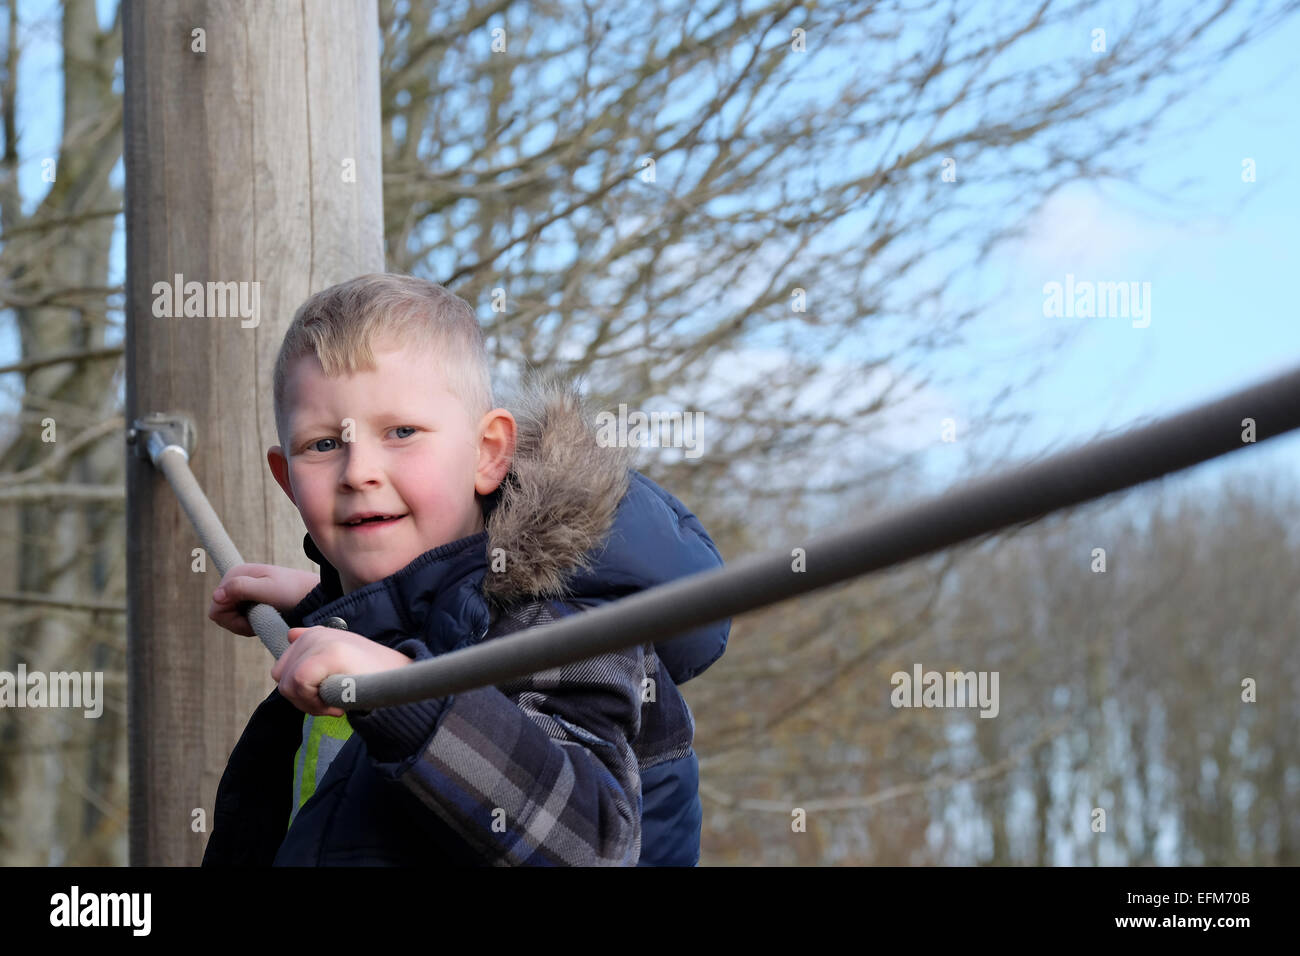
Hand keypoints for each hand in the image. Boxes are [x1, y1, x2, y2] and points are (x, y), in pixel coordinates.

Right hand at [209, 563, 319, 635]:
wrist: (312, 596)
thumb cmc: (292, 591)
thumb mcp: (268, 589)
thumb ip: (241, 589)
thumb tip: (216, 596)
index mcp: (235, 575)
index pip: (216, 607)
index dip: (232, 620)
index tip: (253, 619)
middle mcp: (235, 583)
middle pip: (221, 615)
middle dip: (239, 624)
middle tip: (262, 620)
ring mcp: (242, 593)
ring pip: (229, 620)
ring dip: (245, 625)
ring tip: (266, 618)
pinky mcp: (249, 603)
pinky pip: (239, 621)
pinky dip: (250, 625)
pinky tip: (266, 618)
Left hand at [270, 626, 413, 715]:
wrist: (402, 680)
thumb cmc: (372, 674)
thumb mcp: (340, 656)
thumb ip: (314, 649)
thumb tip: (291, 634)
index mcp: (315, 633)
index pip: (283, 668)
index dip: (300, 691)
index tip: (325, 696)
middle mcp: (314, 633)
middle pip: (281, 678)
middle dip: (302, 699)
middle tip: (332, 703)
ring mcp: (320, 641)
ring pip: (288, 684)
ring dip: (310, 704)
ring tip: (336, 704)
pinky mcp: (326, 653)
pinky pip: (300, 684)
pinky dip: (315, 703)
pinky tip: (338, 705)